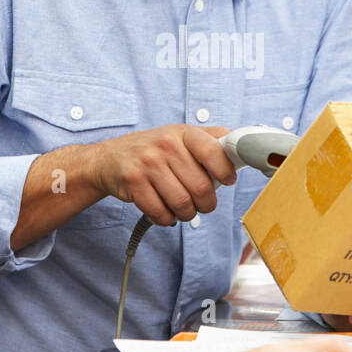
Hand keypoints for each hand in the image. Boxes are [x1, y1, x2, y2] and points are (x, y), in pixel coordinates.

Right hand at [88, 124, 235, 225]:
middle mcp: (165, 145)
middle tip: (203, 203)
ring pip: (183, 204)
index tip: (227, 180)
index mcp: (183, 133)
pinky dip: (167, 219)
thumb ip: (210, 139)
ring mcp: (148, 164)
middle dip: (207, 203)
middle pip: (201, 187)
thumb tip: (242, 144)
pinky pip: (161, 213)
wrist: (110, 159)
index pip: (214, 152)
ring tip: (184, 209)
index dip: (226, 171)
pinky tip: (165, 210)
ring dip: (187, 214)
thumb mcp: (180, 135)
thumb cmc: (153, 149)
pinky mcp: (133, 184)